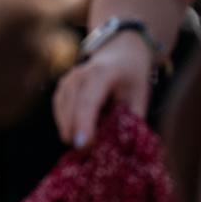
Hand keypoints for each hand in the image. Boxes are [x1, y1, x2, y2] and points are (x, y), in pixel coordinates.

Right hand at [52, 32, 156, 148]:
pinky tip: (86, 125)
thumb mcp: (139, 97)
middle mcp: (80, 75)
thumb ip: (130, 122)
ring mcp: (67, 81)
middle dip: (81, 136)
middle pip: (71, 112)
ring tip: (99, 129)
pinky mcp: (61, 90)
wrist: (122, 51)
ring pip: (64, 117)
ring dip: (78, 131)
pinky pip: (60, 116)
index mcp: (103, 73)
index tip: (83, 146)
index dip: (84, 124)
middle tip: (98, 150)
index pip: (88, 101)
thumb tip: (119, 150)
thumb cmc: (132, 77)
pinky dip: (71, 125)